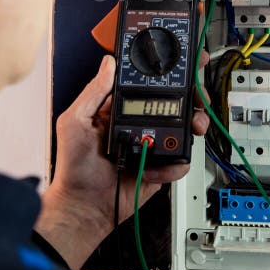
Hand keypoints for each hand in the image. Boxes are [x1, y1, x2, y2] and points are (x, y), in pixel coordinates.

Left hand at [34, 55, 209, 269]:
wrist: (84, 206)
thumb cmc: (73, 167)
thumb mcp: (74, 121)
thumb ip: (93, 92)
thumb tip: (107, 64)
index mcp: (120, 108)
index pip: (147, 84)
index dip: (166, 72)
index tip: (181, 63)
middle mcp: (140, 123)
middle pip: (175, 101)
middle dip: (192, 96)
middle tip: (196, 97)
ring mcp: (153, 143)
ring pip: (185, 128)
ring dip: (193, 125)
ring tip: (190, 129)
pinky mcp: (162, 166)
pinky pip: (180, 160)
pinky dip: (175, 164)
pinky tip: (155, 168)